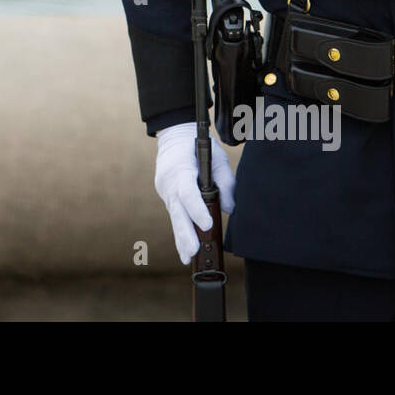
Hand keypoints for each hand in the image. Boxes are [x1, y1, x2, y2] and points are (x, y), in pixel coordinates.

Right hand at [154, 122, 235, 264]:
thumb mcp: (217, 157)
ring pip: (173, 217)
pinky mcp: (166, 196)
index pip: (187, 193)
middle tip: (192, 251)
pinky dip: (180, 231)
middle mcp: (169, 182)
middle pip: (177, 211)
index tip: (206, 225)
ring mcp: (164, 190)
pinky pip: (174, 214)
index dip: (197, 210)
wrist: (173, 136)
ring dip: (181, 238)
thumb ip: (225, 182)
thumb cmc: (197, 146)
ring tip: (188, 258)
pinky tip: (185, 250)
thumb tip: (229, 209)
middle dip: (185, 233)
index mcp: (181, 169)